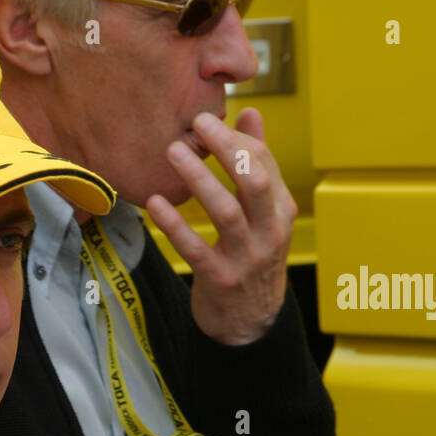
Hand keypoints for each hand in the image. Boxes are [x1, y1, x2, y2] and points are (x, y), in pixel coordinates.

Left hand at [145, 108, 296, 345]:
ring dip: (199, 179)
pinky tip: (155, 203)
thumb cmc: (252, 257)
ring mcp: (246, 257)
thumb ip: (258, 163)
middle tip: (197, 123)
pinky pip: (195, 248)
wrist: (251, 323)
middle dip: (228, 148)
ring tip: (173, 152)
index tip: (206, 119)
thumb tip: (250, 112)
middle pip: (255, 181)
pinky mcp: (220, 279)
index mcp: (280, 210)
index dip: (237, 137)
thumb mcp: (264, 213)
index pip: (264, 163)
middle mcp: (269, 232)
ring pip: (226, 212)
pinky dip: (174, 224)